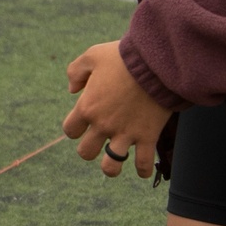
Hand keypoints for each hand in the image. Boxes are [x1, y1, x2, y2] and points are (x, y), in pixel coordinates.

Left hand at [63, 40, 167, 177]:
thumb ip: (76, 71)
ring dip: (112, 167)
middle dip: (90, 148)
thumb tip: (72, 89)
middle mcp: (103, 125)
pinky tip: (142, 170)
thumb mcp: (93, 55)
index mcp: (87, 107)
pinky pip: (143, 163)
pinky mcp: (147, 136)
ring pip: (111, 166)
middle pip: (86, 152)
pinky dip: (143, 170)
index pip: (70, 130)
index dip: (75, 128)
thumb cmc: (123, 57)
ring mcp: (125, 133)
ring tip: (116, 161)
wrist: (155, 62)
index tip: (85, 123)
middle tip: (99, 141)